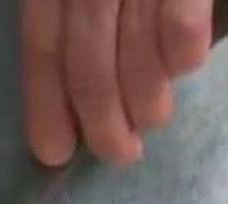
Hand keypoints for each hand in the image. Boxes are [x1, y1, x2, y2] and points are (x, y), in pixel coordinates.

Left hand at [21, 0, 213, 165]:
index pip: (42, 49)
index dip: (47, 106)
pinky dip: (182, 57)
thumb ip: (73, 27)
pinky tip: (185, 68)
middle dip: (102, 121)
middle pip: (87, 64)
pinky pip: (181, 26)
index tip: (55, 153)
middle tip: (120, 153)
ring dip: (144, 100)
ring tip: (153, 118)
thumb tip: (72, 103)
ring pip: (135, 52)